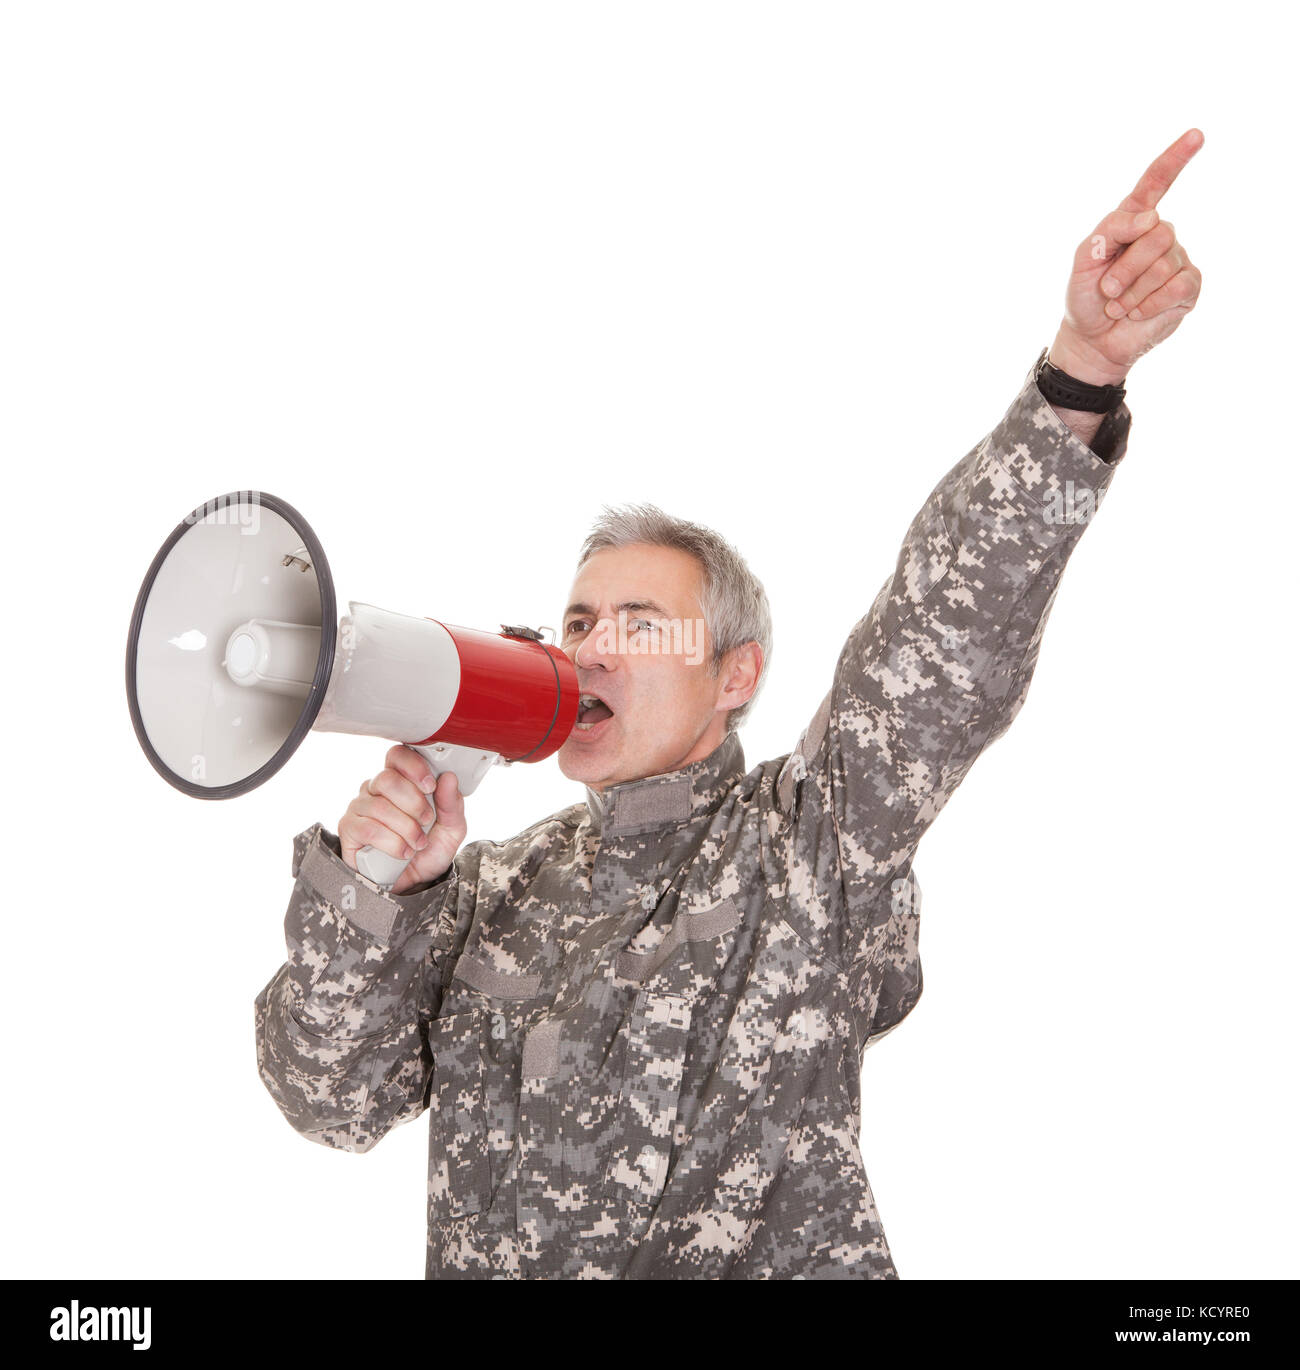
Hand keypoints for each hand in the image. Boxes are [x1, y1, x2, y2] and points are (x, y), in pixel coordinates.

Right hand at [338, 746, 466, 893]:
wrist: (414, 884)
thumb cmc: (429, 850)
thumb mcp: (451, 829)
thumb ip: (452, 804)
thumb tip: (449, 778)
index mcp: (401, 780)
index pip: (397, 755)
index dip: (413, 767)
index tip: (430, 786)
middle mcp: (376, 790)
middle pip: (386, 779)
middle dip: (413, 803)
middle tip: (426, 820)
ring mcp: (360, 808)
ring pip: (379, 807)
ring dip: (405, 828)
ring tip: (418, 843)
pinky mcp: (349, 830)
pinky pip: (368, 829)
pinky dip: (392, 843)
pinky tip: (403, 852)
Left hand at [1051, 128, 1203, 385]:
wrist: (1092, 339)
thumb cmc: (1086, 296)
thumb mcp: (1084, 261)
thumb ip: (1109, 231)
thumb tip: (1150, 219)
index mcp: (1132, 221)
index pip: (1155, 183)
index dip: (1175, 159)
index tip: (1196, 135)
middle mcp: (1159, 235)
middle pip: (1158, 232)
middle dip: (1127, 266)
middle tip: (1108, 289)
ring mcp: (1177, 260)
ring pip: (1165, 263)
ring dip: (1133, 291)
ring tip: (1119, 305)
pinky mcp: (1188, 288)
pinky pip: (1176, 287)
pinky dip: (1147, 305)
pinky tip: (1137, 313)